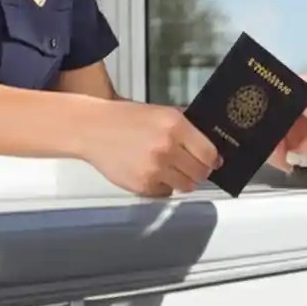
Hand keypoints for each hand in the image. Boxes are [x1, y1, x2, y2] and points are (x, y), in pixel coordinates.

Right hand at [79, 100, 220, 197]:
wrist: (93, 129)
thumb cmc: (127, 118)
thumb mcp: (162, 112)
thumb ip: (186, 127)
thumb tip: (210, 144)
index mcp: (176, 125)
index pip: (209, 152)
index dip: (213, 159)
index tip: (213, 161)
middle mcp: (168, 147)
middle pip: (200, 172)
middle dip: (200, 171)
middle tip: (194, 167)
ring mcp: (155, 168)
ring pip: (186, 186)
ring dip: (184, 181)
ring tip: (173, 171)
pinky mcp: (142, 184)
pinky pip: (165, 192)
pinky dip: (164, 186)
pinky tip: (154, 173)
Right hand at [268, 71, 306, 172]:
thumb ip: (302, 101)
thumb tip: (277, 101)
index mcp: (306, 86)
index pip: (275, 89)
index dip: (262, 101)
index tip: (252, 114)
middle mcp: (300, 104)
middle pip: (270, 114)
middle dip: (263, 128)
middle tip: (262, 141)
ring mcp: (300, 124)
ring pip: (273, 133)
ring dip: (270, 145)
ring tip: (278, 156)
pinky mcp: (301, 143)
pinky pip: (280, 148)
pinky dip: (277, 156)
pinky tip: (284, 162)